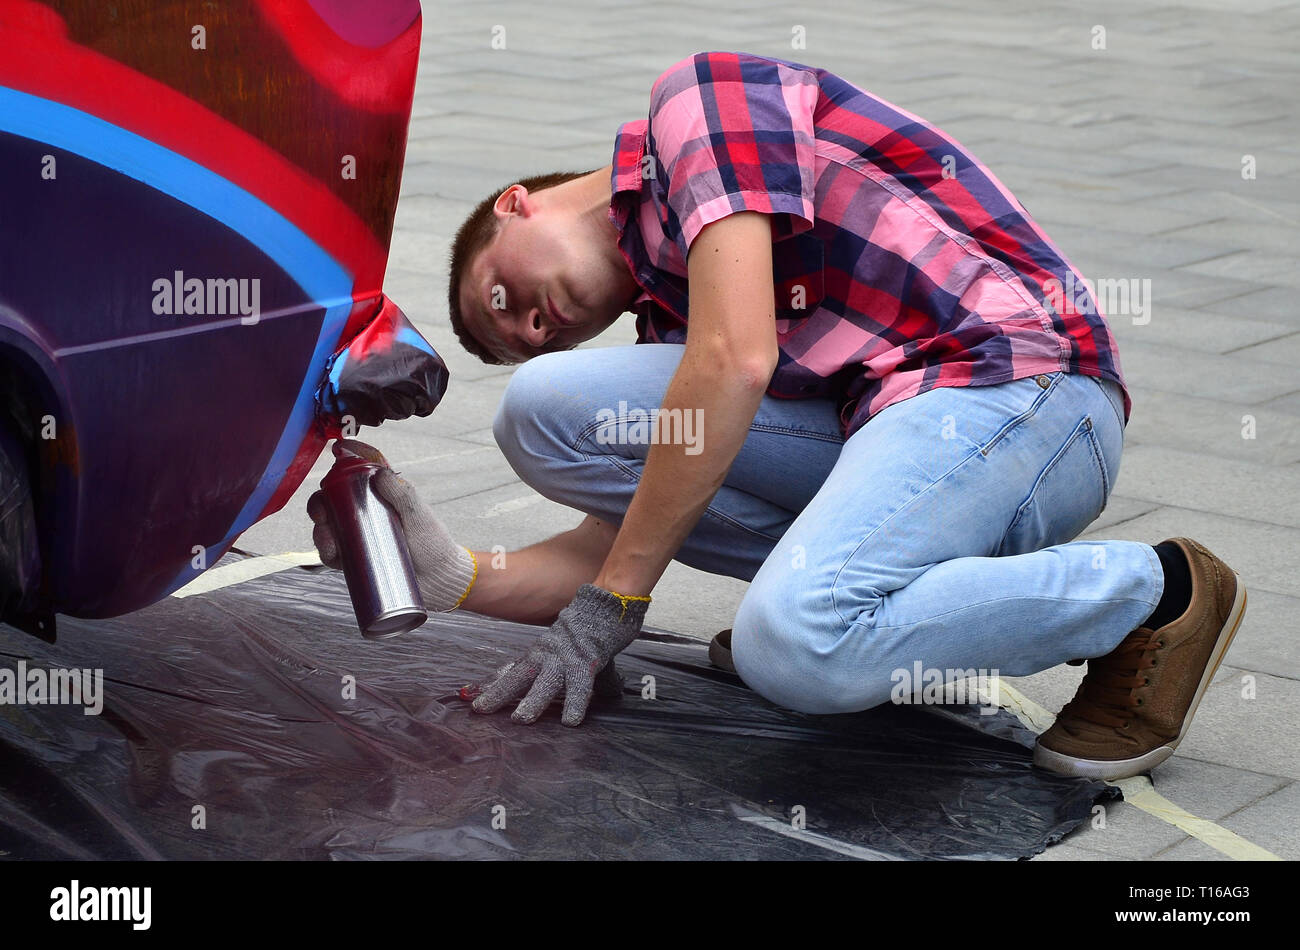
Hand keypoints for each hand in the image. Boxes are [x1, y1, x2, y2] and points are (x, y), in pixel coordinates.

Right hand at [307, 439, 477, 610]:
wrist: (439, 580)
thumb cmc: (432, 543)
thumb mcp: (418, 514)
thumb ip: (401, 493)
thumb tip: (379, 473)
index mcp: (382, 495)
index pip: (360, 471)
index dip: (347, 457)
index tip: (337, 449)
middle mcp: (367, 512)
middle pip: (333, 501)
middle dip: (319, 503)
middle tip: (321, 512)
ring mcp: (360, 536)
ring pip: (328, 527)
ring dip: (320, 529)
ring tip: (327, 537)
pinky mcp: (357, 559)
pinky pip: (334, 553)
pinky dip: (326, 551)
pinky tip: (331, 552)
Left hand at [462, 583, 649, 725]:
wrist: (606, 607)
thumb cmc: (587, 631)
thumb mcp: (567, 651)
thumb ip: (567, 672)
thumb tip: (579, 689)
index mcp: (539, 653)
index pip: (511, 670)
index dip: (491, 683)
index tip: (469, 695)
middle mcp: (546, 655)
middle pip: (518, 676)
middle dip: (498, 693)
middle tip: (479, 709)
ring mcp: (565, 658)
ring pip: (544, 682)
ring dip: (531, 700)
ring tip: (521, 719)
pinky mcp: (586, 661)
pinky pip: (580, 685)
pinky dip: (575, 703)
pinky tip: (570, 720)